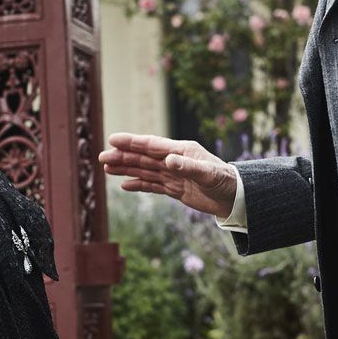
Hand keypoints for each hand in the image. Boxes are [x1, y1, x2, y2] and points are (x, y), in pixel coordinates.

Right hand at [99, 132, 237, 218]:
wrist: (235, 198)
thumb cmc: (225, 181)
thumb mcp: (208, 174)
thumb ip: (187, 167)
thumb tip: (168, 161)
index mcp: (181, 151)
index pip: (152, 145)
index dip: (132, 142)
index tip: (113, 139)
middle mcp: (175, 160)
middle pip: (144, 158)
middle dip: (123, 157)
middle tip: (102, 157)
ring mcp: (173, 174)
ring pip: (145, 171)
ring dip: (127, 169)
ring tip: (107, 168)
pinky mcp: (175, 189)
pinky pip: (152, 185)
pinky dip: (139, 185)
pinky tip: (124, 184)